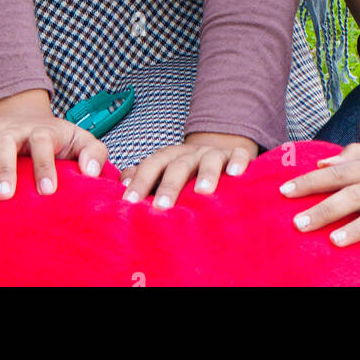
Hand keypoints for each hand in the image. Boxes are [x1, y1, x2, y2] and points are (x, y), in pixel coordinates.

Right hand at [0, 89, 108, 198]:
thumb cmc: (56, 138)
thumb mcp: (80, 139)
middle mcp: (14, 129)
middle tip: (4, 195)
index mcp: (42, 131)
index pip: (43, 143)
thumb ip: (94, 153)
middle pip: (7, 142)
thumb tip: (90, 173)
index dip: (45, 165)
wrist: (27, 114)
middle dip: (5, 168)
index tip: (47, 191)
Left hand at [120, 132, 258, 207]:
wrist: (218, 155)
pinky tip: (235, 174)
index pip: (151, 166)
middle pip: (177, 165)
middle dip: (169, 185)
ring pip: (209, 160)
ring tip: (202, 192)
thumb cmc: (185, 173)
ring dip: (206, 174)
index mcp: (169, 157)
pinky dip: (238, 162)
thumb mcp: (163, 173)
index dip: (140, 182)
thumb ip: (143, 178)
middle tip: (162, 206)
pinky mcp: (236, 155)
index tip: (129, 202)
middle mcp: (190, 154)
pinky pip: (239, 154)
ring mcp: (214, 153)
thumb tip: (120, 185)